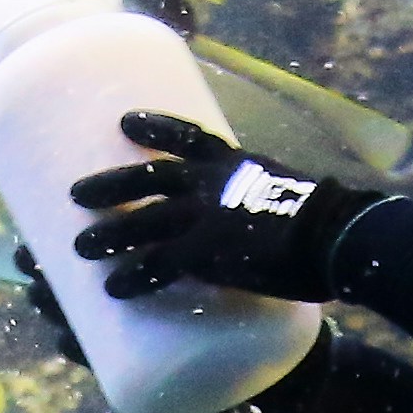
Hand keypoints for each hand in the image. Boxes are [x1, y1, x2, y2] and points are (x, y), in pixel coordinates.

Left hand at [67, 111, 378, 302]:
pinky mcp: (203, 252)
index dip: (154, 127)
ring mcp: (204, 215)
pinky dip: (131, 277)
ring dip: (108, 234)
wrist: (336, 236)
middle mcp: (212, 182)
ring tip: (78, 247)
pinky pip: (155, 265)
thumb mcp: (290, 196)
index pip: (186, 135)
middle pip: (147, 176)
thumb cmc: (329, 224)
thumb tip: (269, 226)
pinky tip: (110, 290)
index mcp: (235, 163)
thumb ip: (267, 207)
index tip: (124, 122)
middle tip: (76, 192)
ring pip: (140, 221)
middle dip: (109, 184)